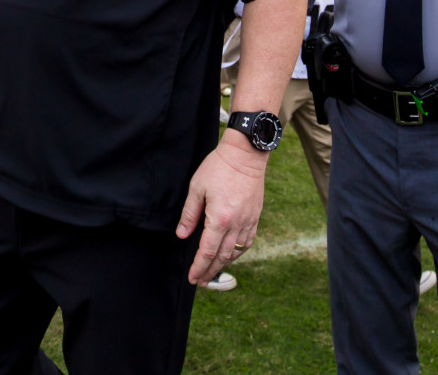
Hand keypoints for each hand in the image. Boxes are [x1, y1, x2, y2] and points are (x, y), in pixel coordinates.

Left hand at [175, 133, 268, 285]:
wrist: (245, 155)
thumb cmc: (217, 168)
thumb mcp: (196, 188)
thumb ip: (189, 214)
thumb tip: (182, 235)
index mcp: (219, 219)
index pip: (207, 252)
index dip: (199, 267)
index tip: (192, 278)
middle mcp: (236, 224)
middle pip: (222, 257)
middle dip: (210, 271)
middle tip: (201, 282)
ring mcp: (248, 221)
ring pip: (236, 252)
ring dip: (224, 264)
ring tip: (213, 272)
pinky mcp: (255, 216)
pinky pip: (248, 241)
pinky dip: (238, 252)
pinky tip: (231, 254)